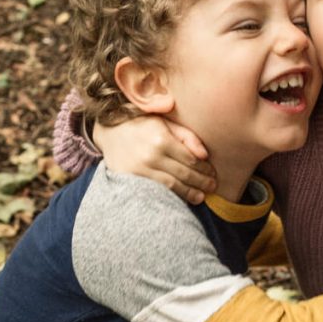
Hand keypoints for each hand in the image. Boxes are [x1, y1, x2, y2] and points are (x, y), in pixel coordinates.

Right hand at [94, 117, 216, 203]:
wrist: (109, 132)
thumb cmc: (142, 125)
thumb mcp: (165, 122)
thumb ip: (187, 136)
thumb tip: (205, 155)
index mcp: (161, 139)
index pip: (191, 159)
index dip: (205, 169)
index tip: (213, 173)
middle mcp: (151, 156)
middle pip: (184, 174)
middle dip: (202, 182)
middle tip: (212, 186)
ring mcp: (140, 170)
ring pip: (172, 186)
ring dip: (190, 193)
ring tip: (201, 196)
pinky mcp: (131, 180)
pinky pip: (156, 192)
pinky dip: (171, 197)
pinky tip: (181, 198)